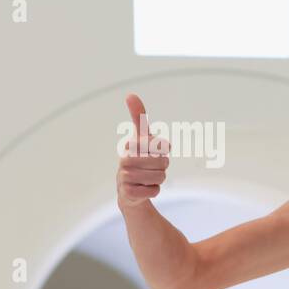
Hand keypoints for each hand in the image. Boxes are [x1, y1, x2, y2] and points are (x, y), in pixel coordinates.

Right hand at [117, 93, 170, 207]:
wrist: (128, 189)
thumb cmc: (139, 158)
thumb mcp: (142, 137)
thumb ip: (139, 117)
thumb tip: (129, 94)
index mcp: (131, 145)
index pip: (160, 144)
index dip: (164, 148)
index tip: (157, 149)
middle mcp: (125, 160)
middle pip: (163, 162)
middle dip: (163, 166)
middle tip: (153, 167)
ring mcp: (124, 177)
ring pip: (160, 177)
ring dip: (159, 179)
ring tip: (148, 178)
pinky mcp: (127, 193)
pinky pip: (154, 191)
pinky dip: (153, 191)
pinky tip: (143, 189)